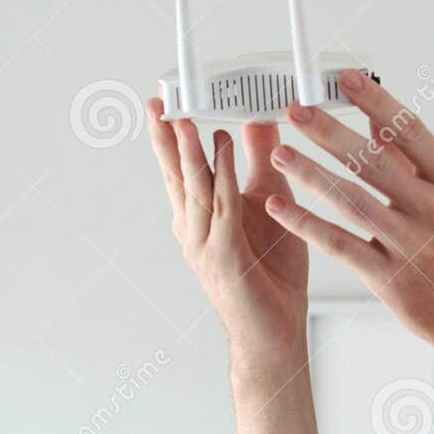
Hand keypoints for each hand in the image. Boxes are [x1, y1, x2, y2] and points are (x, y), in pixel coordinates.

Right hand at [146, 97, 310, 373]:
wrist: (275, 332)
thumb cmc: (271, 274)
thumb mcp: (270, 200)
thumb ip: (260, 160)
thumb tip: (256, 118)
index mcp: (199, 215)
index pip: (181, 168)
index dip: (170, 135)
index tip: (164, 101)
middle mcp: (193, 227)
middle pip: (175, 174)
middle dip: (166, 138)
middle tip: (158, 102)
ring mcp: (203, 244)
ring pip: (193, 189)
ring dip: (188, 154)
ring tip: (183, 120)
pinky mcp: (223, 257)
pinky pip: (222, 210)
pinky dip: (222, 178)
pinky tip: (223, 153)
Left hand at [263, 70, 433, 382]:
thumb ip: (416, 163)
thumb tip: (379, 123)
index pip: (410, 130)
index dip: (376, 100)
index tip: (345, 76)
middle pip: (373, 161)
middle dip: (330, 132)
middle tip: (296, 110)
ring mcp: (411, 245)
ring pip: (351, 200)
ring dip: (311, 173)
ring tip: (281, 151)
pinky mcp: (389, 278)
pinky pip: (339, 244)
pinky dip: (306, 224)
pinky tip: (280, 206)